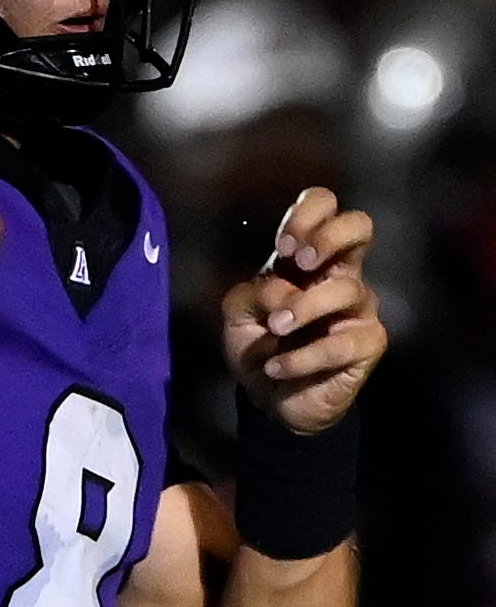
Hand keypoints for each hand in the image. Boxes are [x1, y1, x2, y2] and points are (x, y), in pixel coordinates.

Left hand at [220, 186, 387, 434]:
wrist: (270, 399)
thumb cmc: (258, 345)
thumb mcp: (238, 313)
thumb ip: (254, 291)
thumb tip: (286, 292)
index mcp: (309, 258)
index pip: (324, 207)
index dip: (308, 214)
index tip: (285, 247)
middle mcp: (340, 274)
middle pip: (361, 226)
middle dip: (330, 236)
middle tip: (301, 262)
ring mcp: (358, 309)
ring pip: (348, 289)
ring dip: (303, 309)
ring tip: (273, 331)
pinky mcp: (368, 344)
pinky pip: (343, 343)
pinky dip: (303, 357)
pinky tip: (277, 368)